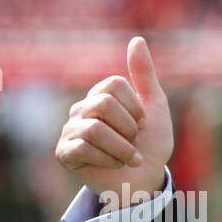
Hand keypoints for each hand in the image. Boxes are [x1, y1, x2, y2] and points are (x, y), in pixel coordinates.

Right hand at [56, 36, 172, 203]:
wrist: (147, 181)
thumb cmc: (151, 145)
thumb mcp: (155, 108)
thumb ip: (145, 75)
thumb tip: (137, 39)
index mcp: (101, 96)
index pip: (114, 85)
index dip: (136, 107)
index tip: (142, 124)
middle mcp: (81, 109)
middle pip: (104, 105)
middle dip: (129, 129)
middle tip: (134, 142)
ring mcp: (70, 131)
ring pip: (95, 129)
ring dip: (123, 148)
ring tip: (129, 157)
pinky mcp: (65, 154)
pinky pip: (84, 149)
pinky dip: (110, 160)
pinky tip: (115, 165)